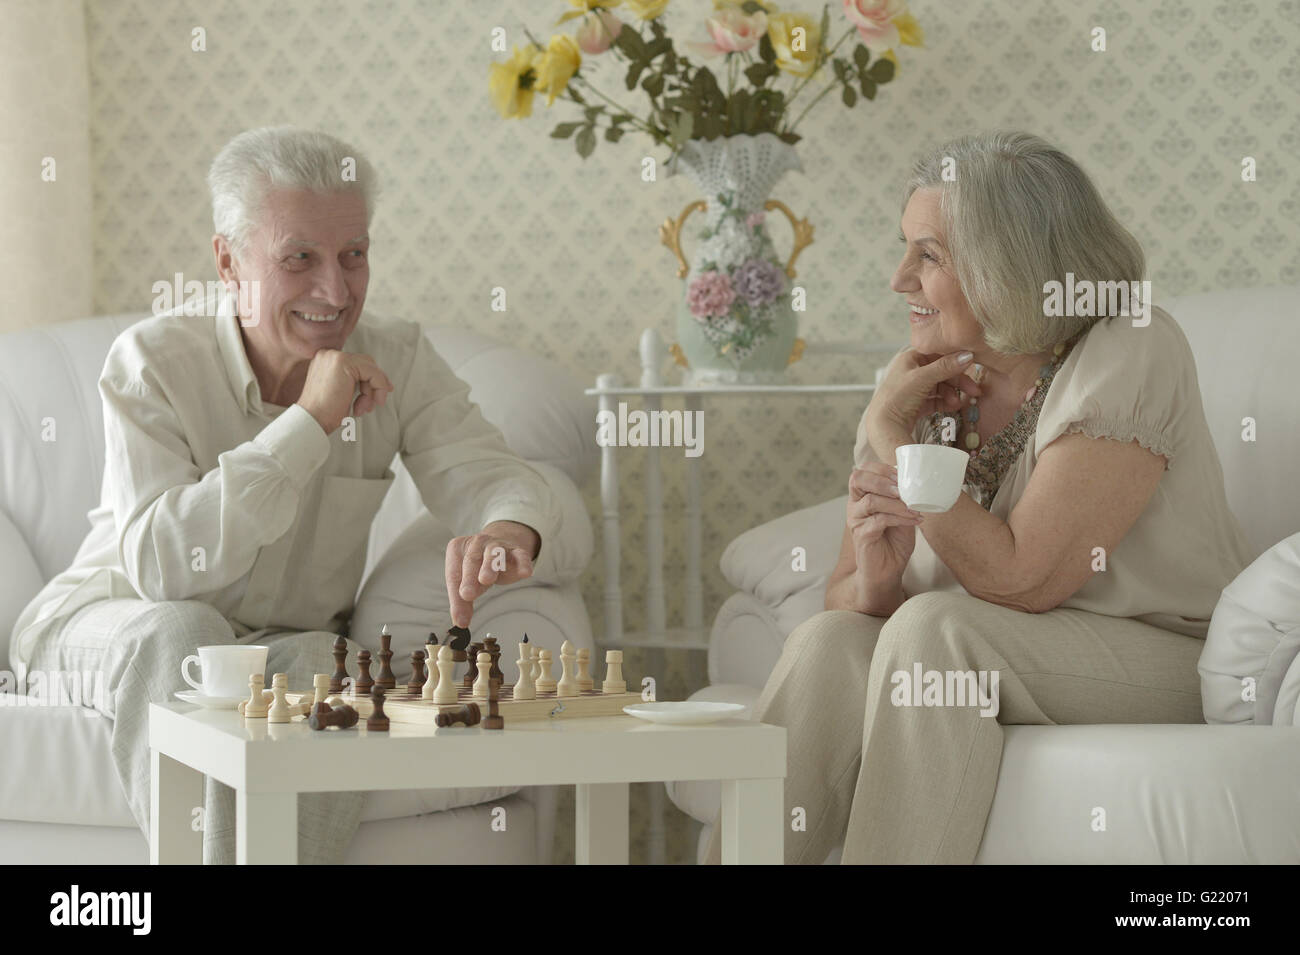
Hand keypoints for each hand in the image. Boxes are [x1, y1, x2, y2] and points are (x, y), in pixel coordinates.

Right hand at [296, 350, 393, 434]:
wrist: (311, 421)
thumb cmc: (325, 413)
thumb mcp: (341, 392)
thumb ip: (355, 382)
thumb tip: (383, 382)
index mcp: (326, 360)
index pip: (357, 363)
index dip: (372, 378)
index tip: (380, 395)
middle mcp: (328, 354)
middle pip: (366, 362)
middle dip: (376, 383)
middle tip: (377, 402)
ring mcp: (335, 357)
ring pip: (370, 368)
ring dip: (372, 391)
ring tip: (362, 409)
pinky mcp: (343, 363)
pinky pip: (373, 373)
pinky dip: (377, 389)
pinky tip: (366, 406)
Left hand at [445, 521, 539, 627]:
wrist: (499, 547)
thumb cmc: (477, 567)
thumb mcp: (467, 583)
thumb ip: (462, 603)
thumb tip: (461, 623)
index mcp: (458, 550)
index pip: (454, 573)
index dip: (455, 593)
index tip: (459, 613)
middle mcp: (476, 543)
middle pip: (471, 561)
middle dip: (469, 578)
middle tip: (467, 594)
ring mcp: (497, 545)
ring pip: (493, 555)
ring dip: (490, 567)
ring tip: (486, 579)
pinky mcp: (516, 551)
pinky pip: (520, 556)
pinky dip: (523, 563)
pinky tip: (526, 572)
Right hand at [846, 463, 924, 594]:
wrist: (887, 571)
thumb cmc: (894, 541)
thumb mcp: (901, 513)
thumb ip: (903, 497)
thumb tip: (918, 481)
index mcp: (862, 495)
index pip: (863, 471)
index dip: (881, 469)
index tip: (902, 476)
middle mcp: (855, 505)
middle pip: (858, 479)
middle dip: (882, 480)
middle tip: (902, 489)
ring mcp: (856, 520)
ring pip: (871, 501)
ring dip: (897, 503)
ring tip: (915, 509)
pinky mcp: (862, 535)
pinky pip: (880, 520)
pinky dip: (900, 518)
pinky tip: (915, 521)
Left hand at [865, 349, 982, 447]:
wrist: (884, 427)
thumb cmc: (897, 397)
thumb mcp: (922, 378)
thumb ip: (946, 367)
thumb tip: (968, 355)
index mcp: (910, 359)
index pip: (938, 354)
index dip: (955, 360)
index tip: (972, 366)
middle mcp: (912, 371)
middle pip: (942, 372)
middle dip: (958, 382)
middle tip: (974, 390)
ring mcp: (914, 388)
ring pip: (940, 387)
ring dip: (952, 394)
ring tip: (958, 403)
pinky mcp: (917, 404)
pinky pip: (936, 399)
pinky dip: (945, 402)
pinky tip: (953, 407)